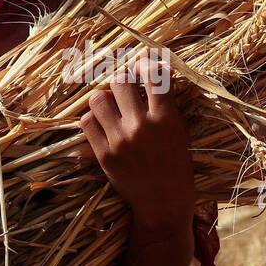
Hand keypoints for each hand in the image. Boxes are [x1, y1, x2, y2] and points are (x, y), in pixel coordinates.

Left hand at [79, 56, 196, 229]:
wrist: (163, 201)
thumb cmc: (175, 163)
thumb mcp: (178, 131)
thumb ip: (164, 103)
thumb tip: (150, 68)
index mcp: (167, 119)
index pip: (153, 76)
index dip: (145, 63)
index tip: (142, 65)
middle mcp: (142, 127)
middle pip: (120, 81)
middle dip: (122, 79)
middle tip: (125, 87)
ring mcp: (120, 141)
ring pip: (98, 98)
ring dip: (105, 97)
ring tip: (112, 105)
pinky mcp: (104, 155)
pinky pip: (87, 122)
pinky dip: (93, 118)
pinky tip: (103, 123)